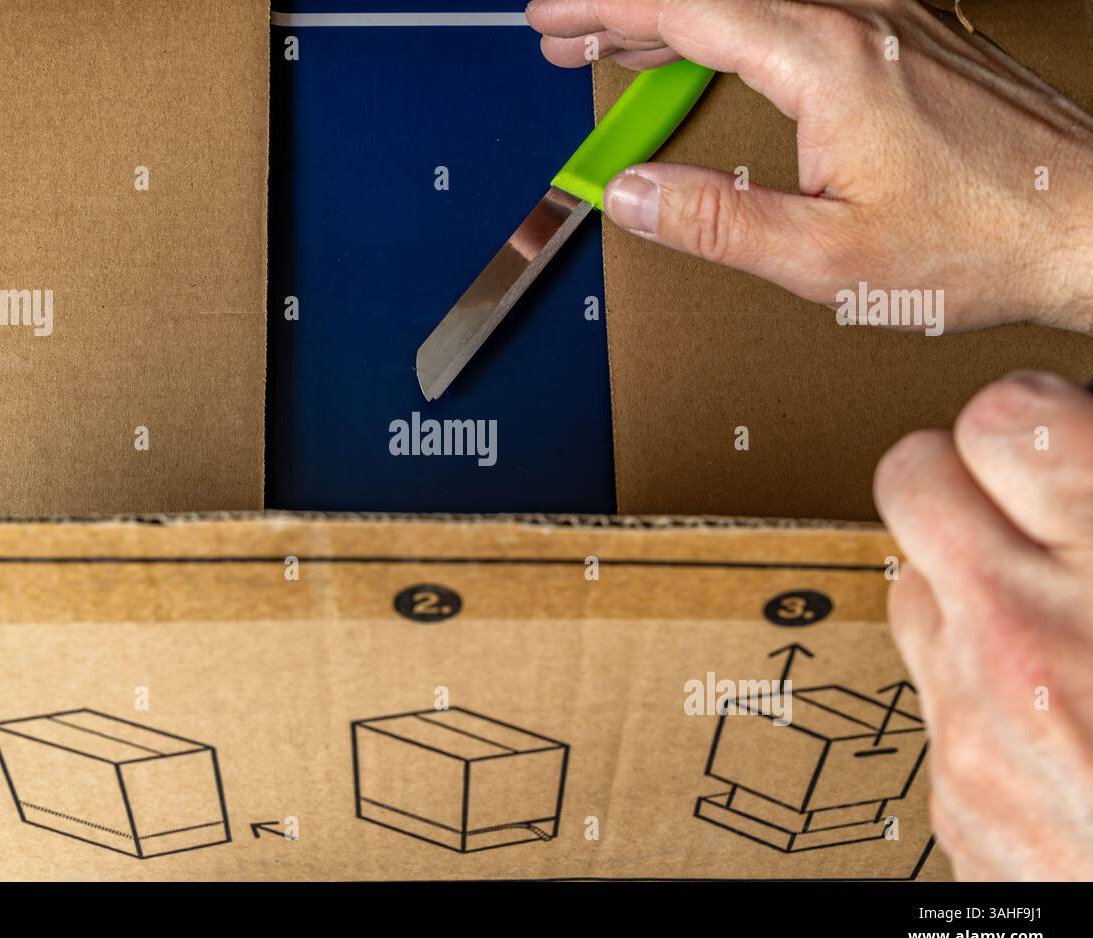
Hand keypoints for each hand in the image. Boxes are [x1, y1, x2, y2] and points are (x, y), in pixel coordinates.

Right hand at [527, 0, 1092, 331]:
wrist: (1090, 222)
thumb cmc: (981, 241)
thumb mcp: (826, 257)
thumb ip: (716, 222)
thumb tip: (632, 194)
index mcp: (828, 59)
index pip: (687, 9)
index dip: (607, 9)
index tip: (554, 19)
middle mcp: (861, 19)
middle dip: (625, 10)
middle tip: (565, 34)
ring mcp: (892, 20)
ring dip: (679, 15)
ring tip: (619, 43)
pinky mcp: (914, 37)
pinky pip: (803, 6)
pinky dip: (739, 21)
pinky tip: (723, 42)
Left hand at [875, 371, 1092, 879]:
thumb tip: (1077, 430)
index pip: (1002, 419)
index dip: (1034, 417)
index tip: (1058, 434)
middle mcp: (1020, 644)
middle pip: (910, 478)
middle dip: (963, 472)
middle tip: (1022, 496)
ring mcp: (972, 724)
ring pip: (910, 585)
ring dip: (963, 581)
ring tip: (1047, 610)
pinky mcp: (954, 795)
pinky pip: (933, 694)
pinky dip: (979, 684)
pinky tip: (1053, 706)